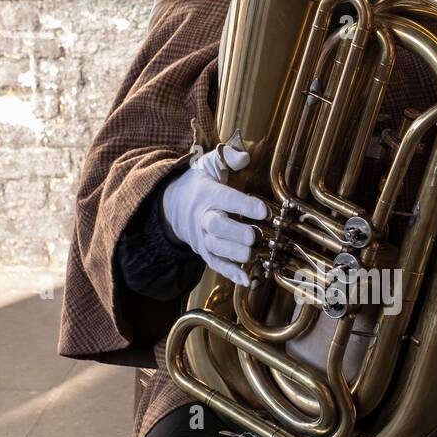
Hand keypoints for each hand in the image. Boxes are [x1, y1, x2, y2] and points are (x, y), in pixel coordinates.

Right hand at [161, 142, 268, 286]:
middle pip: (217, 227)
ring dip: (235, 254)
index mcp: (208, 194)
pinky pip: (217, 265)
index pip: (225, 199)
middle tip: (254, 235)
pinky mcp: (206, 253)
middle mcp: (204, 218)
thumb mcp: (209, 164)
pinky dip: (231, 274)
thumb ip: (227, 158)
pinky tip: (247, 279)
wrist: (173, 207)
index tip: (263, 210)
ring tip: (253, 254)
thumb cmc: (199, 184)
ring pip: (217, 249)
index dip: (244, 205)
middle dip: (236, 233)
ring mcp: (204, 238)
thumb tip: (244, 156)